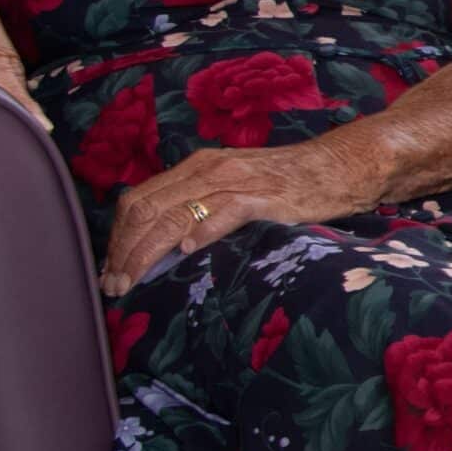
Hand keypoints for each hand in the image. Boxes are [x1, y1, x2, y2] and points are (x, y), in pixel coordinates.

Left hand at [101, 135, 386, 297]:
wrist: (341, 164)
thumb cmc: (290, 182)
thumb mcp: (235, 186)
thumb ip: (202, 205)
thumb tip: (169, 244)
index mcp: (196, 168)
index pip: (139, 200)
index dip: (117, 237)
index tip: (110, 269)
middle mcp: (208, 171)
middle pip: (146, 209)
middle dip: (122, 251)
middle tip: (112, 286)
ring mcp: (236, 182)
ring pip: (174, 214)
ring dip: (146, 252)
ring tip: (133, 281)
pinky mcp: (267, 197)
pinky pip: (225, 213)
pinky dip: (201, 231)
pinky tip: (187, 252)